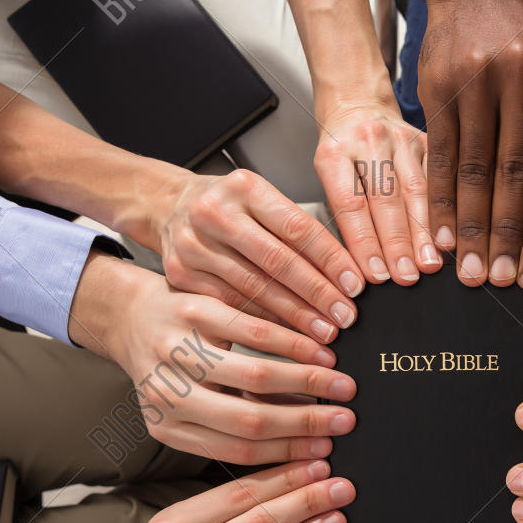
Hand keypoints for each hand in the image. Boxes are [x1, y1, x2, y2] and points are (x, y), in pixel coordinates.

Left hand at [70, 254, 356, 464]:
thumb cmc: (173, 368)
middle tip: (345, 421)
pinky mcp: (191, 310)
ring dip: (308, 382)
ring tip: (341, 385)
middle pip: (249, 419)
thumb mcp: (191, 405)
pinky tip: (321, 350)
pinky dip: (294, 343)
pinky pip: (253, 330)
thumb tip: (306, 440)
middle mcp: (166, 394)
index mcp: (167, 428)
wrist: (130, 314)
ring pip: (256, 375)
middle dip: (306, 423)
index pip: (237, 451)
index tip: (325, 454)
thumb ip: (235, 422)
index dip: (288, 454)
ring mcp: (176, 351)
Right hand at [154, 168, 365, 339]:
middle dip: (317, 293)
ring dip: (295, 315)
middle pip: (277, 261)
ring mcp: (194, 245)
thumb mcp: (261, 199)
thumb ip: (296, 228)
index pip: (298, 227)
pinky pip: (233, 304)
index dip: (330, 260)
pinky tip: (289, 335)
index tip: (355, 285)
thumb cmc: (227, 204)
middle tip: (345, 316)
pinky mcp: (181, 274)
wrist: (167, 206)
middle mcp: (215, 213)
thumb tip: (345, 272)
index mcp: (244, 187)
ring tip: (324, 331)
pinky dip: (265, 322)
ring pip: (255, 288)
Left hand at [315, 100, 441, 285]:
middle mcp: (370, 141)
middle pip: (387, 199)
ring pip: (418, 192)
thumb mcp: (329, 181)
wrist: (360, 109)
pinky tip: (453, 238)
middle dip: (397, 243)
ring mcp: (403, 139)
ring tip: (430, 264)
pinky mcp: (430, 142)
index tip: (375, 274)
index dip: (365, 243)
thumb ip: (346, 220)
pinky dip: (448, 214)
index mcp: (335, 152)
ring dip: (425, 233)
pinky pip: (443, 181)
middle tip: (406, 276)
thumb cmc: (343, 155)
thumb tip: (368, 269)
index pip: (351, 205)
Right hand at [418, 0, 522, 286]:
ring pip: (473, 170)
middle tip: (506, 280)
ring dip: (471, 227)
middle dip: (508, 234)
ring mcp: (475, 83)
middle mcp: (518, 79)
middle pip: (512, 174)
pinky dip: (440, 199)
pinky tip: (442, 234)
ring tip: (472, 269)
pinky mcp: (437, 90)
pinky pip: (439, 156)